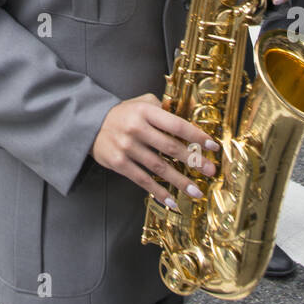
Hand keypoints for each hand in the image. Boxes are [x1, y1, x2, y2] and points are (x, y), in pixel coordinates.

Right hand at [91, 93, 218, 203]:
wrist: (90, 124)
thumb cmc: (123, 114)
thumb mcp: (142, 102)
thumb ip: (164, 107)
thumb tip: (191, 112)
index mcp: (145, 111)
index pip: (176, 124)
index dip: (196, 136)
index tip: (212, 146)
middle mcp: (136, 128)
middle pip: (170, 147)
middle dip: (193, 160)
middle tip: (210, 170)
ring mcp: (127, 147)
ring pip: (158, 167)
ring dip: (179, 181)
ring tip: (196, 191)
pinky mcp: (118, 163)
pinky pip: (142, 180)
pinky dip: (158, 192)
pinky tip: (172, 201)